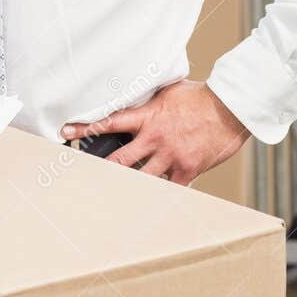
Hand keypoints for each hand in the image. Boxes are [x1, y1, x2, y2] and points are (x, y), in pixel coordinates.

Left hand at [60, 79, 249, 185]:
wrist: (230, 107)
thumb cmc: (201, 97)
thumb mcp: (169, 91)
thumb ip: (148, 100)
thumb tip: (132, 97)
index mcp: (148, 117)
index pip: (110, 121)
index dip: (86, 128)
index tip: (66, 133)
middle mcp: (155, 138)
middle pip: (120, 159)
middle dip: (101, 169)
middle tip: (84, 177)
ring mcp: (170, 155)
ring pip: (141, 177)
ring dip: (128, 185)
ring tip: (110, 197)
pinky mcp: (187, 168)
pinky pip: (169, 188)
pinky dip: (160, 194)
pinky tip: (149, 205)